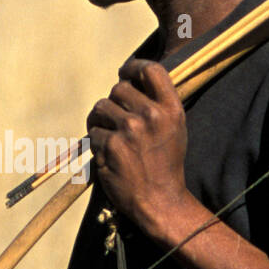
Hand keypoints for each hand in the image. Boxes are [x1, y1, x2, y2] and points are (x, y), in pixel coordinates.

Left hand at [86, 59, 192, 239]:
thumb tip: (129, 77)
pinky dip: (97, 143)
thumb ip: (157, 102)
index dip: (133, 67)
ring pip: (101, 108)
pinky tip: (110, 156)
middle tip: (118, 120)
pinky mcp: (110, 145)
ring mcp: (130, 130)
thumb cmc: (165, 163)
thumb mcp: (174, 128)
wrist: (160, 201)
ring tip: (112, 138)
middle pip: (118, 88)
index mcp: (171, 109)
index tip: (124, 72)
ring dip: (101, 121)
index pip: (151, 70)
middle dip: (114, 102)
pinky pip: (93, 132)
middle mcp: (151, 115)